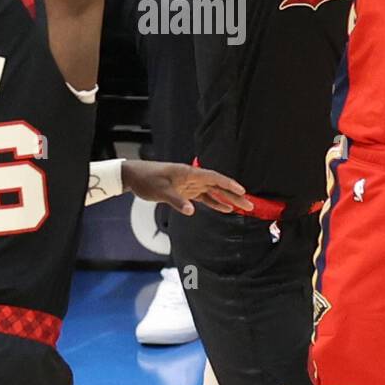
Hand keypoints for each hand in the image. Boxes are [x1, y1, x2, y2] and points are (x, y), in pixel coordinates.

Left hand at [122, 160, 252, 215]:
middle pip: (218, 186)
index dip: (229, 184)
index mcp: (190, 173)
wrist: (135, 177)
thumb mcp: (161, 191)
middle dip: (234, 195)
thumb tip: (192, 211)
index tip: (243, 191)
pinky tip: (224, 209)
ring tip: (242, 208)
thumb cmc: (148, 179)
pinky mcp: (185, 192)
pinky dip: (214, 203)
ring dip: (227, 200)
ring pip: (213, 193)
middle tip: (249, 205)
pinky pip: (204, 198)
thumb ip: (177, 201)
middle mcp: (193, 178)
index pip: (214, 178)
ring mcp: (190, 185)